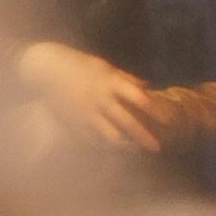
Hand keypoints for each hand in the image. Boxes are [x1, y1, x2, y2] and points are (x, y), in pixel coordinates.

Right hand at [16, 42, 165, 155]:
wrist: (46, 69)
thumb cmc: (79, 64)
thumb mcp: (104, 66)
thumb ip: (126, 78)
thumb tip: (147, 86)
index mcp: (110, 82)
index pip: (139, 98)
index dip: (156, 111)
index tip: (169, 121)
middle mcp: (100, 99)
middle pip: (128, 122)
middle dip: (144, 137)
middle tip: (157, 147)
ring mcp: (86, 113)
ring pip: (110, 136)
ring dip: (126, 146)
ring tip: (136, 151)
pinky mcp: (74, 123)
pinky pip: (93, 140)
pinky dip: (105, 147)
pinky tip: (115, 150)